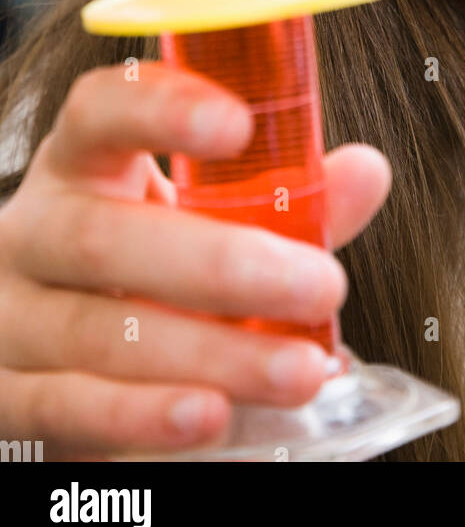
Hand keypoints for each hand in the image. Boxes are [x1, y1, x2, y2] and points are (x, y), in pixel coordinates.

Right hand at [0, 61, 390, 458]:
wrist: (52, 354)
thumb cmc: (146, 270)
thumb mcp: (205, 221)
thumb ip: (281, 200)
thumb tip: (366, 171)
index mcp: (82, 166)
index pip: (101, 111)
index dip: (162, 108)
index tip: (241, 125)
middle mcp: (34, 232)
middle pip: (104, 237)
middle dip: (221, 265)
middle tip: (322, 283)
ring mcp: (11, 317)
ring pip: (98, 332)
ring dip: (211, 355)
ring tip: (299, 369)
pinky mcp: (6, 399)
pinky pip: (68, 407)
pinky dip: (142, 416)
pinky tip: (210, 417)